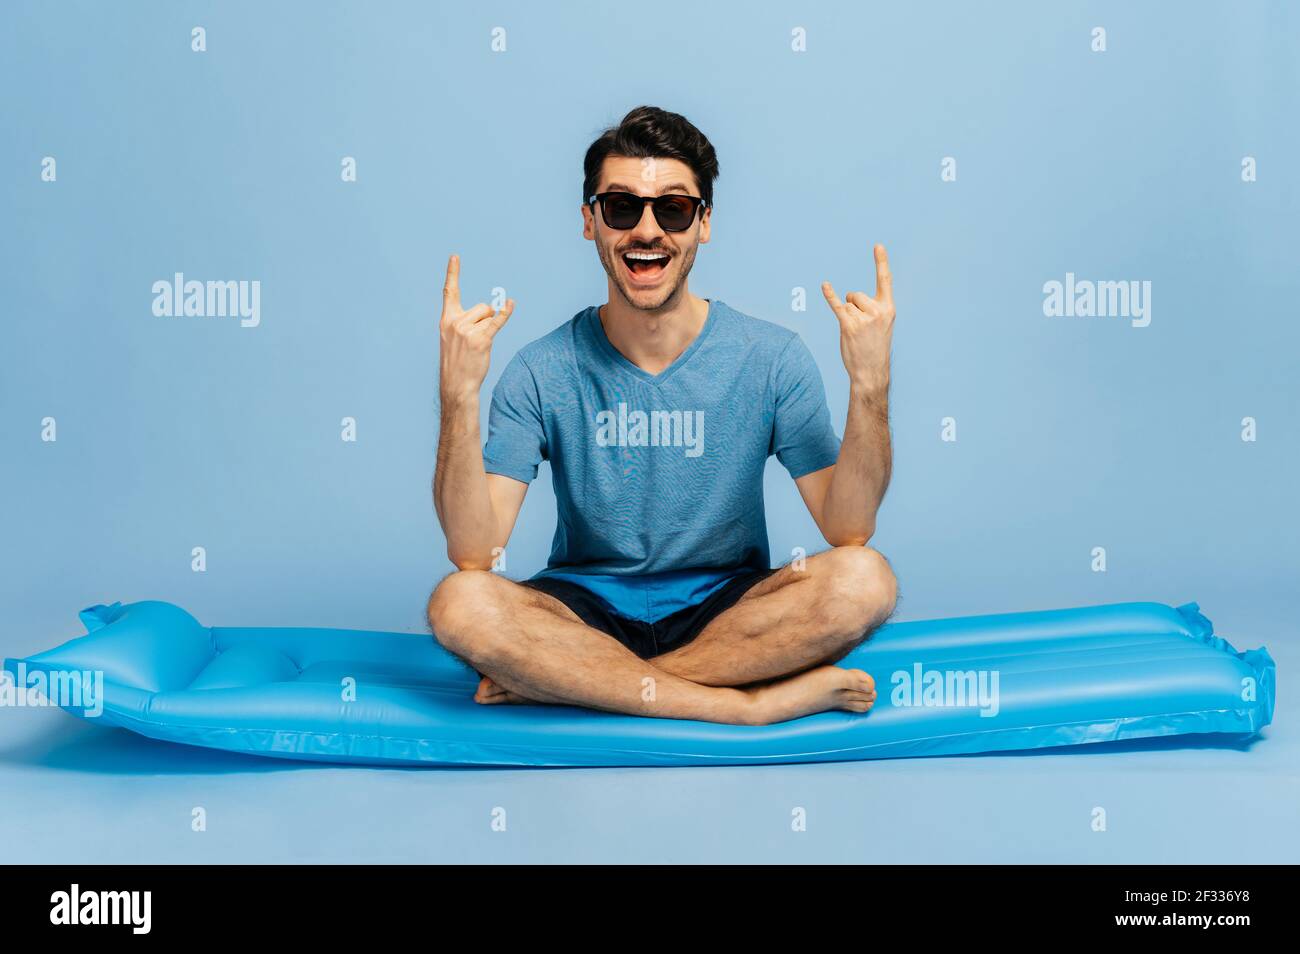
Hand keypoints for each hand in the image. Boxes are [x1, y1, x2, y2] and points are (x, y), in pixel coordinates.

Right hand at [439, 254, 513, 402]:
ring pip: (489, 315)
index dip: (453, 273)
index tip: (455, 256)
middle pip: (481, 307)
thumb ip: (466, 321)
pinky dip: (505, 313)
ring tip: (478, 346)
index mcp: (446, 320)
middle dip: (484, 319)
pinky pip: (497, 321)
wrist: (456, 384)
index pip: (449, 292)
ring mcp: (468, 331)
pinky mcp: (482, 339)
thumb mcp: (453, 338)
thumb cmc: (457, 362)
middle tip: (474, 341)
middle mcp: (455, 322)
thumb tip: (492, 309)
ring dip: (489, 328)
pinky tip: (511, 304)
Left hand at [822, 244, 894, 395]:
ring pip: (846, 304)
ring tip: (855, 334)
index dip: (881, 262)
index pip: (885, 280)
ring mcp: (863, 318)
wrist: (871, 371)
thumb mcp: (882, 325)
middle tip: (861, 328)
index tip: (877, 246)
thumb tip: (850, 298)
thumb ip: (873, 308)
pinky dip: (829, 296)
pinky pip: (837, 306)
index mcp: (888, 309)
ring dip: (846, 317)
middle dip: (853, 307)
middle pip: (855, 294)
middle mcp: (877, 311)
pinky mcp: (848, 326)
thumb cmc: (875, 348)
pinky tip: (825, 285)